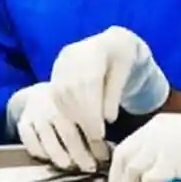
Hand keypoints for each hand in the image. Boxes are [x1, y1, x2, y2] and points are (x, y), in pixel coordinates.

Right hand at [6, 83, 109, 172]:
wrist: (44, 90)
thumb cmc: (74, 96)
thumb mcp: (91, 93)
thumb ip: (102, 105)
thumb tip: (111, 125)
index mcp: (72, 95)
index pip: (87, 122)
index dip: (97, 143)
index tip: (105, 156)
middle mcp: (52, 104)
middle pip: (68, 134)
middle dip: (81, 154)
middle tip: (90, 167)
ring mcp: (36, 113)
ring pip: (48, 139)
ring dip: (60, 156)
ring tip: (70, 166)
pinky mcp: (23, 121)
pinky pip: (30, 141)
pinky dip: (39, 152)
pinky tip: (50, 158)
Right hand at [49, 26, 169, 144]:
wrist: (110, 42)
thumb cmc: (123, 58)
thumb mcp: (125, 73)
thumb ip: (114, 94)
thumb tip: (107, 119)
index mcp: (94, 51)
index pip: (89, 84)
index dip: (93, 111)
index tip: (100, 134)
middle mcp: (72, 54)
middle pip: (72, 91)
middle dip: (82, 118)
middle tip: (94, 139)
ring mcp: (61, 62)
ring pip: (61, 95)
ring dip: (72, 117)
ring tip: (86, 133)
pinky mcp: (55, 70)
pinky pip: (55, 94)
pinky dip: (65, 111)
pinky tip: (77, 122)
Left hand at [107, 113, 180, 181]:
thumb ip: (166, 148)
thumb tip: (150, 170)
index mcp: (157, 123)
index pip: (126, 146)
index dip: (118, 169)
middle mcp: (155, 130)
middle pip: (123, 158)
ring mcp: (164, 143)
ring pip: (132, 170)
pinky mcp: (176, 159)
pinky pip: (150, 179)